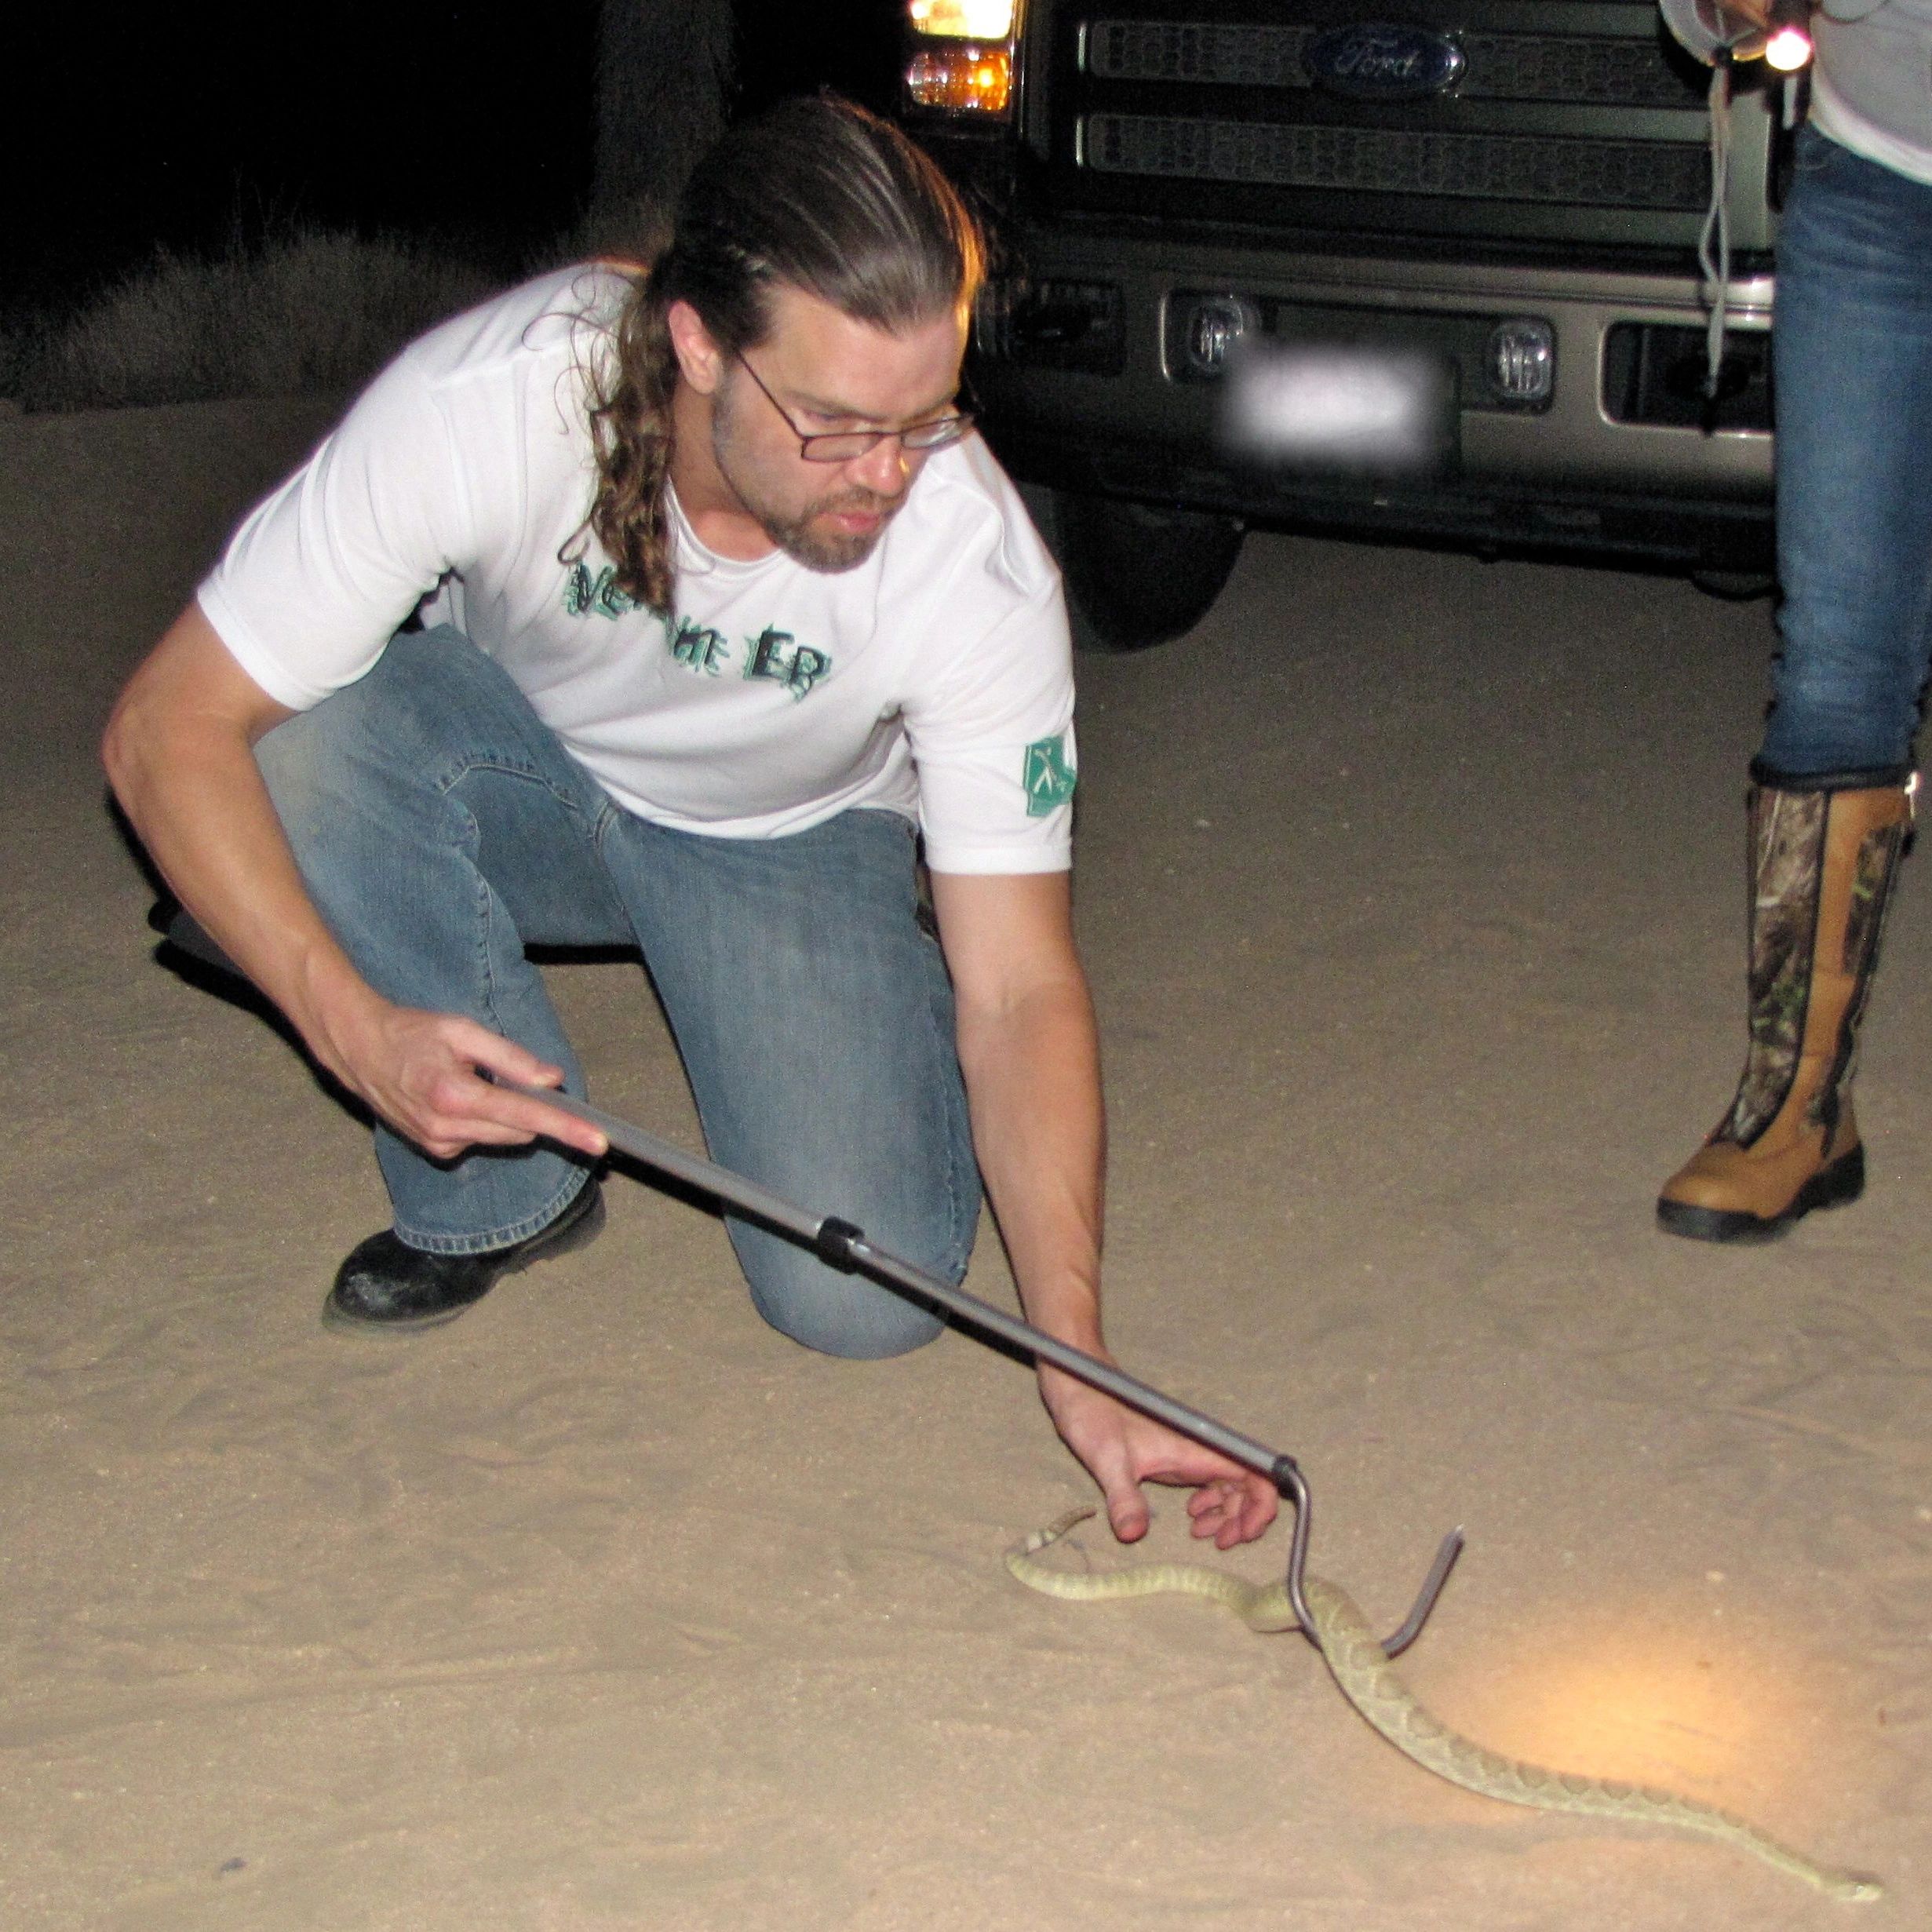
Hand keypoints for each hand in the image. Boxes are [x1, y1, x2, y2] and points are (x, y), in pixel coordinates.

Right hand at [320, 996, 608, 1163]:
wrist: (360, 1051)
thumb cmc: (412, 1033)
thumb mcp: (463, 1030)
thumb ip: (511, 1057)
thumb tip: (552, 1079)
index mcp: (456, 1095)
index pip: (525, 1117)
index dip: (565, 1128)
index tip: (598, 1141)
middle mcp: (447, 1128)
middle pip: (520, 1132)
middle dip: (536, 1112)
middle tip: (527, 1078)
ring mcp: (439, 1144)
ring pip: (502, 1137)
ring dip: (506, 1114)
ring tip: (474, 1079)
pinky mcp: (436, 1151)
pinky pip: (480, 1139)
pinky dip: (484, 1121)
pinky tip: (458, 1096)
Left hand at [1038, 1363, 1279, 1549]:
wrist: (1080, 1386)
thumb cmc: (1095, 1415)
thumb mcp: (1108, 1461)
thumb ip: (1124, 1497)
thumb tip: (1132, 1535)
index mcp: (1197, 1448)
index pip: (1254, 1471)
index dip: (1260, 1504)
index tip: (1244, 1532)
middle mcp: (1201, 1449)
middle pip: (1248, 1483)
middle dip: (1244, 1517)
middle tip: (1221, 1543)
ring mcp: (1191, 1453)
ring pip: (1231, 1484)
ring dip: (1228, 1513)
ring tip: (1202, 1534)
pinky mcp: (1178, 1457)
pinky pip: (1211, 1483)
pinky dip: (1211, 1505)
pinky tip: (1191, 1518)